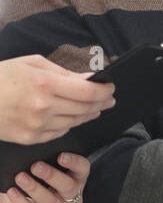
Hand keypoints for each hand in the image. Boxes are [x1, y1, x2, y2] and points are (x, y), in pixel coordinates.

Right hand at [0, 55, 114, 143]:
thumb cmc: (1, 77)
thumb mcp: (31, 64)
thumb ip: (63, 73)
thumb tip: (89, 78)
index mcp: (44, 84)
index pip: (87, 92)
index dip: (104, 91)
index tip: (110, 87)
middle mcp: (43, 107)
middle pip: (85, 109)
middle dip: (101, 103)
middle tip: (109, 99)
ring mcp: (37, 126)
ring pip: (74, 123)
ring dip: (88, 115)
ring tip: (95, 108)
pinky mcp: (30, 139)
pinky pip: (59, 133)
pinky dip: (69, 125)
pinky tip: (72, 118)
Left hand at [0, 152, 89, 202]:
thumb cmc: (31, 183)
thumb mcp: (40, 172)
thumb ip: (44, 163)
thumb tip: (36, 151)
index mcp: (75, 181)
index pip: (82, 169)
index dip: (74, 162)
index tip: (60, 156)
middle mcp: (72, 199)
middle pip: (69, 187)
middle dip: (52, 175)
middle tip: (35, 166)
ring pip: (52, 202)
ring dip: (35, 189)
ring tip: (20, 178)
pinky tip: (13, 192)